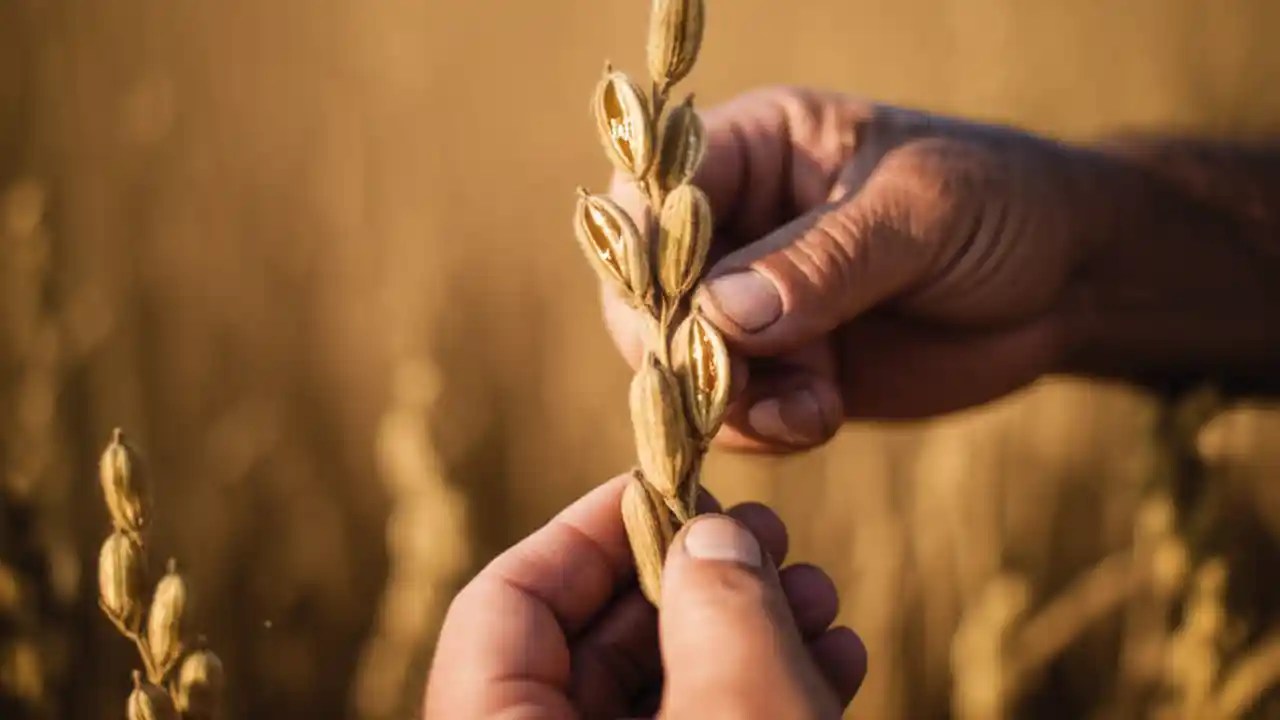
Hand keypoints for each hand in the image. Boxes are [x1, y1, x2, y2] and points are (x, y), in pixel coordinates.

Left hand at [423, 474, 865, 718]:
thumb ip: (719, 614)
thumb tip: (709, 537)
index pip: (501, 605)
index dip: (584, 529)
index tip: (667, 484)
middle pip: (587, 647)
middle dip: (692, 579)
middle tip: (770, 537)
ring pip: (654, 698)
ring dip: (741, 636)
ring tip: (818, 596)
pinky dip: (756, 699)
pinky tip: (832, 662)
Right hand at [604, 87, 1279, 451]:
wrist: (1072, 282)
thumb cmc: (1003, 206)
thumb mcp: (923, 214)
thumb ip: (824, 260)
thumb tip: (720, 313)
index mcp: (755, 149)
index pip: (657, 193)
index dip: (648, 257)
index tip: (681, 316)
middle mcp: (738, 224)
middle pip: (647, 290)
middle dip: (681, 347)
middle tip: (734, 387)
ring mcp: (755, 304)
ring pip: (681, 362)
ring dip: (727, 401)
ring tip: (808, 409)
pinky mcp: (783, 370)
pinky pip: (734, 411)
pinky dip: (761, 429)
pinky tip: (818, 421)